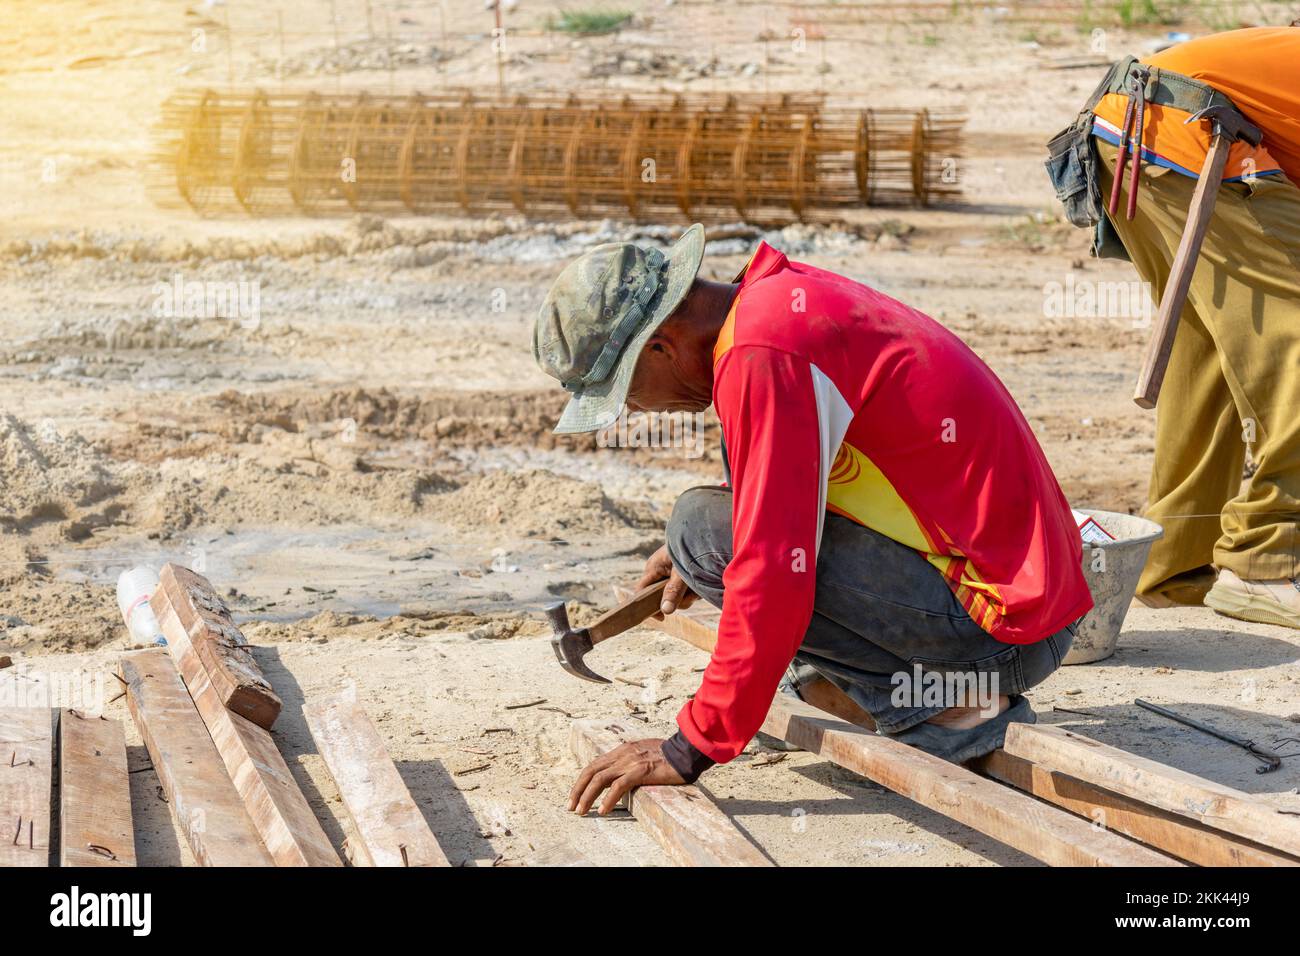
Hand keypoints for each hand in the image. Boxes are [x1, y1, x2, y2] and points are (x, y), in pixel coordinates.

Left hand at [568, 738, 685, 814]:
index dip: (582, 780)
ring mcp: (630, 762)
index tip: (575, 795)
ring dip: (587, 796)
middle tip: (571, 806)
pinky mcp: (640, 771)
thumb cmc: (669, 755)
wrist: (686, 751)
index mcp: (622, 750)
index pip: (594, 765)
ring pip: (599, 779)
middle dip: (578, 789)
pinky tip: (603, 810)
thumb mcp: (644, 753)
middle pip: (591, 771)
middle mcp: (622, 754)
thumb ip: (631, 761)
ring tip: (581, 811)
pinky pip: (618, 786)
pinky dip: (608, 799)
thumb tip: (622, 774)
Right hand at [637, 545, 697, 619]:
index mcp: (653, 567)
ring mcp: (671, 575)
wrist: (707, 534)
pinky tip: (701, 583)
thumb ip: (673, 591)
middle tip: (690, 594)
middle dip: (678, 599)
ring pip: (676, 596)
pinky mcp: (682, 577)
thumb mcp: (681, 573)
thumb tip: (665, 611)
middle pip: (662, 597)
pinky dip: (694, 590)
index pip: (641, 592)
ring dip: (689, 595)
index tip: (661, 618)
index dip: (646, 607)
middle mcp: (659, 572)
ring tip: (698, 583)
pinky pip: (685, 591)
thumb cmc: (691, 549)